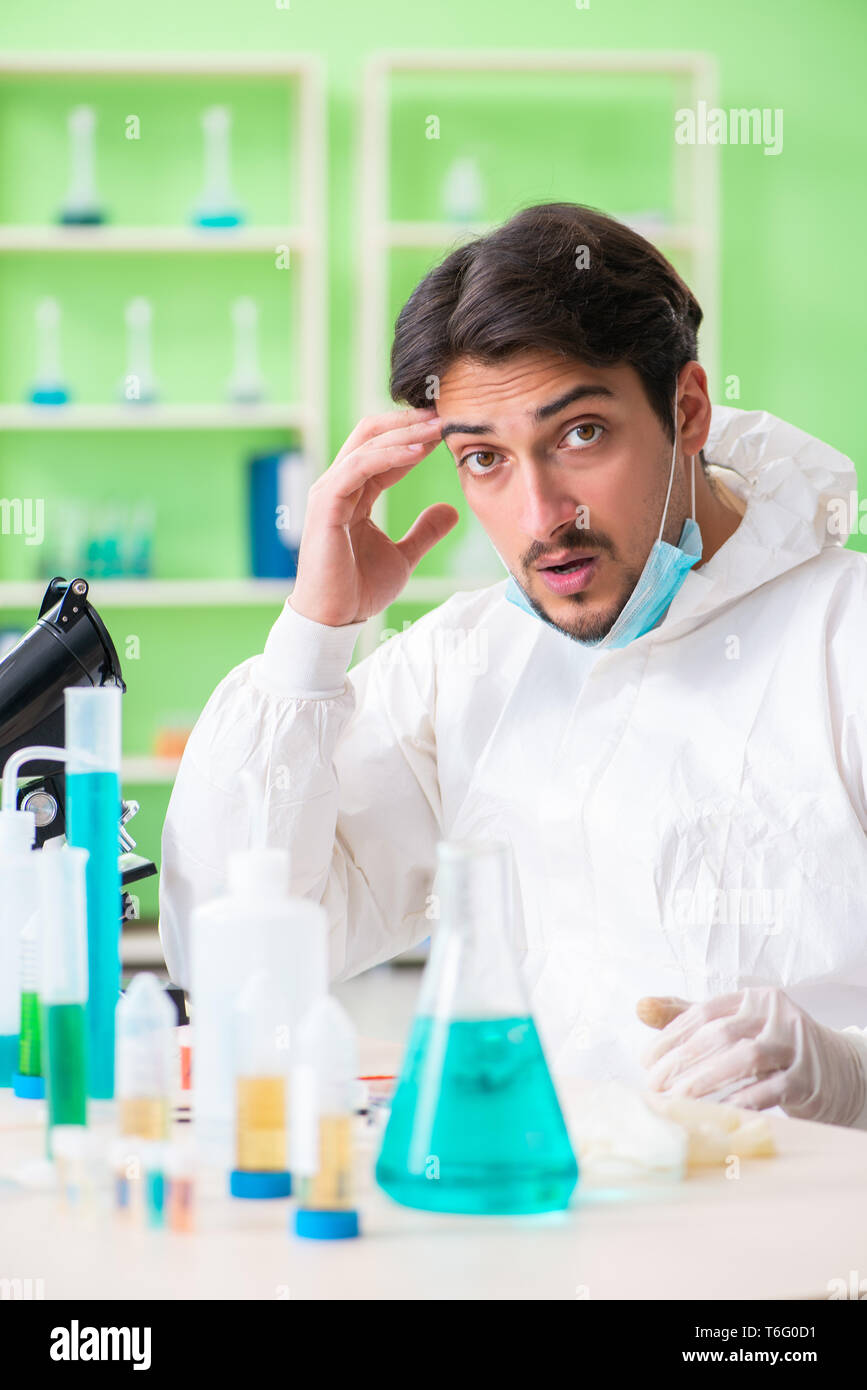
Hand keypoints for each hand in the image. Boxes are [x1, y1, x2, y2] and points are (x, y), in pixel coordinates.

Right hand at [289, 407, 458, 625]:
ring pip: (366, 445)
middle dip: (408, 422)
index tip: (447, 427)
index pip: (383, 450)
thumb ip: (424, 531)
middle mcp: (338, 485)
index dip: (414, 436)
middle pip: (371, 435)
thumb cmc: (359, 589)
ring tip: (436, 427)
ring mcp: (329, 492)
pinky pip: (358, 467)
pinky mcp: (326, 504)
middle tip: (443, 414)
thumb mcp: (404, 555)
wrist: (335, 619)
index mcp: (354, 493)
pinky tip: (416, 451)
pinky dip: (388, 456)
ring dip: (404, 433)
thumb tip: (450, 510)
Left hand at [639, 987, 866, 1125]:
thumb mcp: (736, 1026)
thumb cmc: (774, 1047)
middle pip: (719, 1035)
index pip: (704, 1012)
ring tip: (675, 1097)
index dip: (671, 1034)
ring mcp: (794, 1046)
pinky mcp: (806, 1079)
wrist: (839, 1071)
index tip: (646, 1060)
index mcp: (754, 999)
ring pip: (742, 1059)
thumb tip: (640, 1007)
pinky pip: (767, 1091)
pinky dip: (737, 1101)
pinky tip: (713, 1112)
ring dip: (704, 1080)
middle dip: (681, 1060)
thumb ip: (689, 1016)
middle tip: (654, 1083)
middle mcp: (776, 1016)